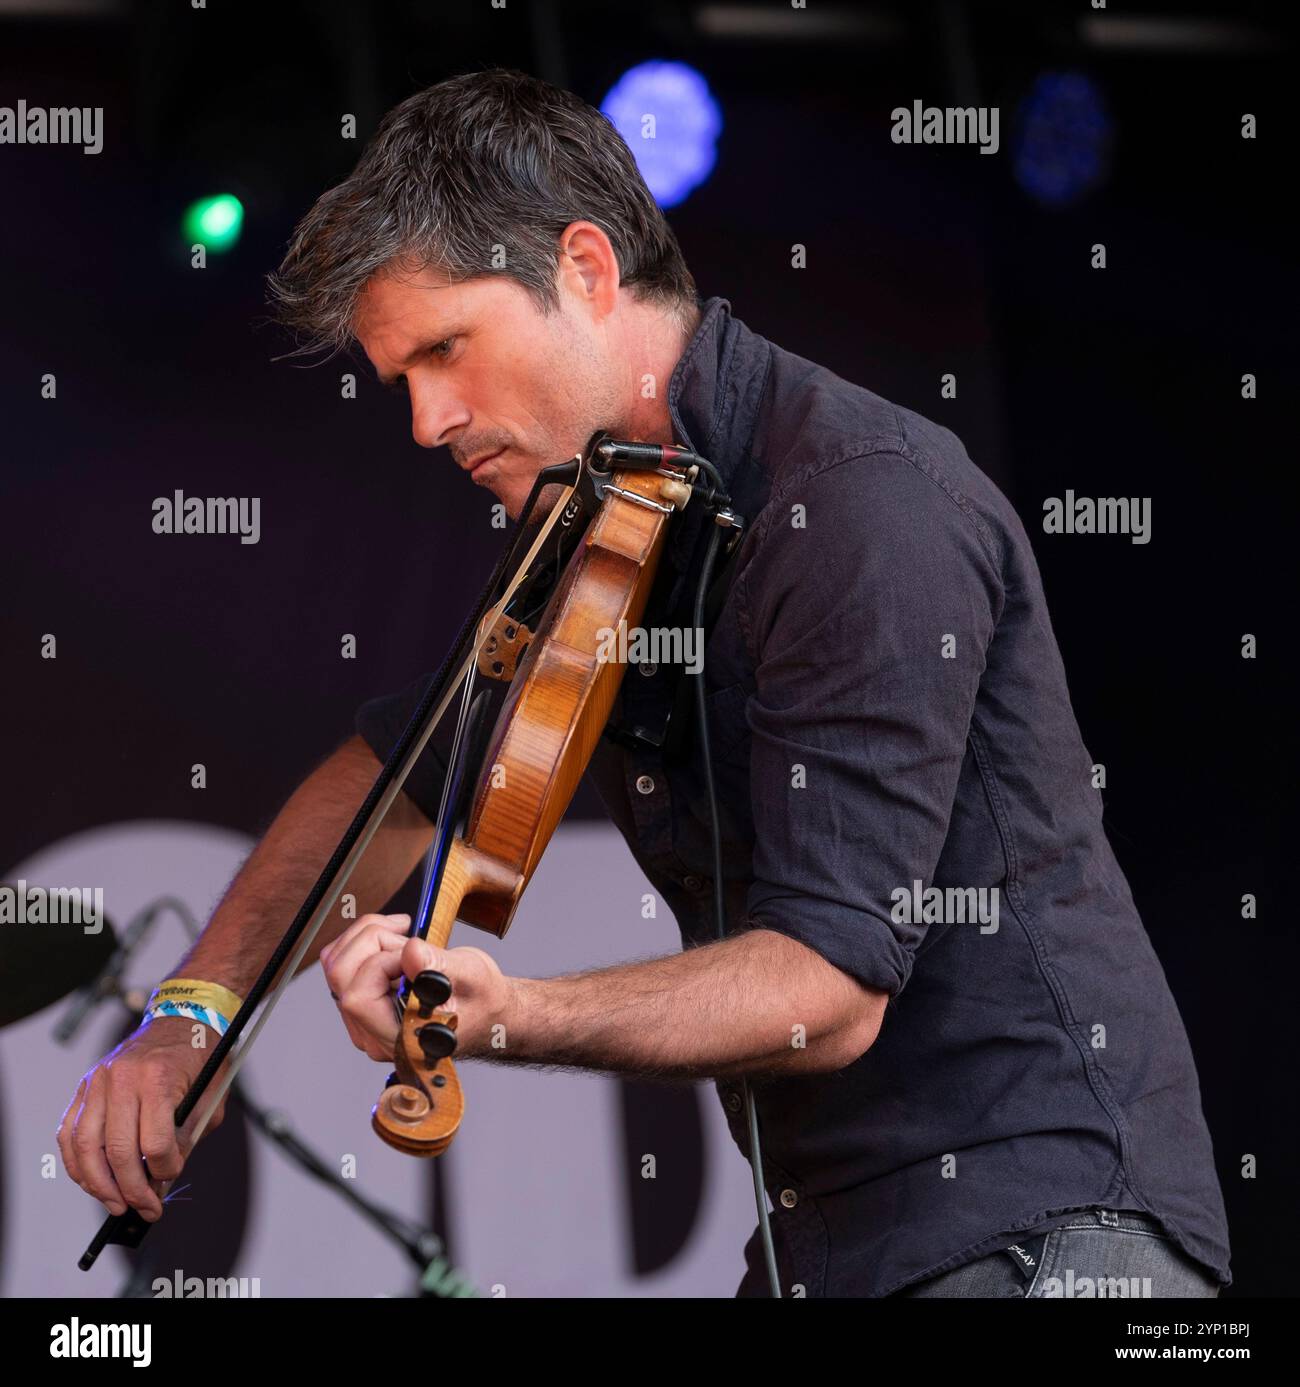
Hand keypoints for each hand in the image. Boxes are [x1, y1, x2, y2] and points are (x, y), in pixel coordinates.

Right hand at [57, 1017, 228, 1220]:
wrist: (184, 1018)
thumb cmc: (201, 1057)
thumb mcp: (210, 1096)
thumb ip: (188, 1138)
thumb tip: (162, 1180)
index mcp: (160, 1077)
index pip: (155, 1142)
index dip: (165, 1170)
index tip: (170, 1178)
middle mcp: (124, 1077)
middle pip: (118, 1150)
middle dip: (131, 1189)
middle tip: (144, 1208)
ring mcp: (99, 1080)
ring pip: (86, 1147)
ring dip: (98, 1184)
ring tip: (116, 1204)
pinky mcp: (85, 1086)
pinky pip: (70, 1132)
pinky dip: (77, 1163)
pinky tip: (92, 1180)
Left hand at [320, 913, 515, 1061]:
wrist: (487, 1010)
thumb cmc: (483, 1000)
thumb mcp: (472, 976)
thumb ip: (439, 966)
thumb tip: (410, 952)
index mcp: (400, 1038)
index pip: (358, 997)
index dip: (380, 963)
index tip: (414, 951)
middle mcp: (374, 1035)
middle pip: (341, 976)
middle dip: (371, 941)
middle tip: (407, 935)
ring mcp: (364, 1021)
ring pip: (335, 966)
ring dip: (365, 936)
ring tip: (402, 933)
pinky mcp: (363, 1003)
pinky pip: (341, 965)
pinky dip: (361, 940)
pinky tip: (390, 938)